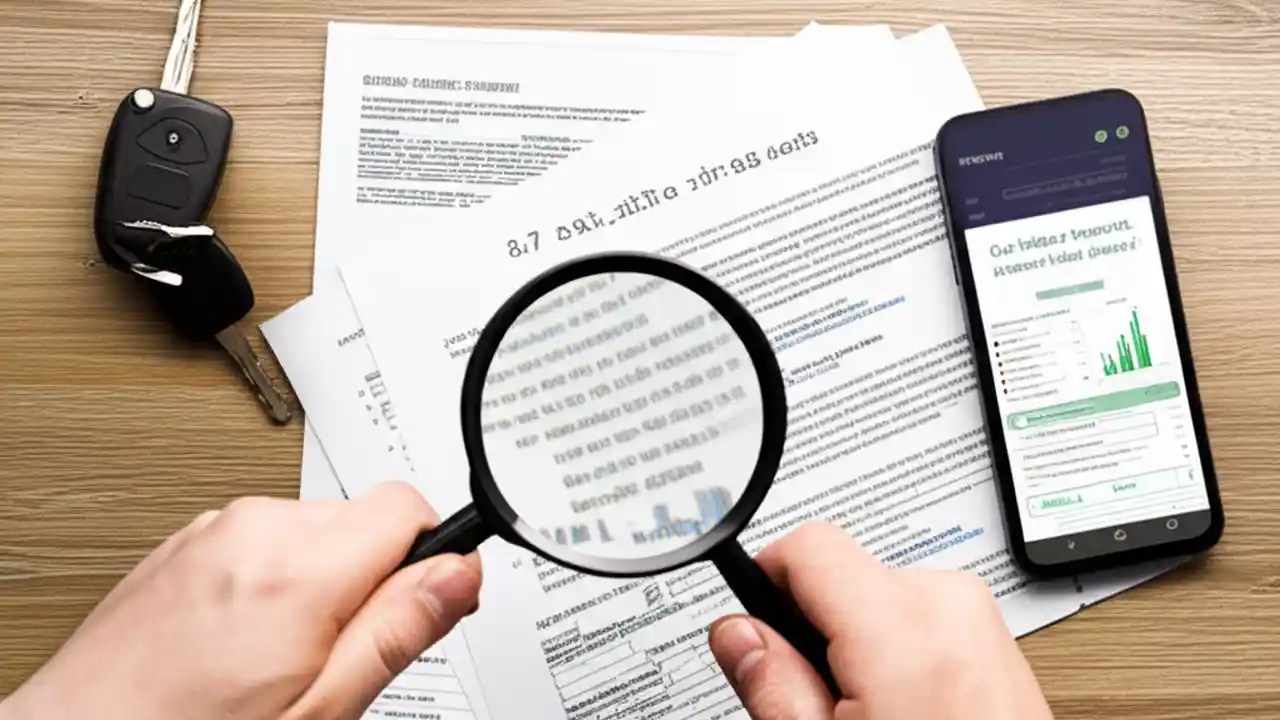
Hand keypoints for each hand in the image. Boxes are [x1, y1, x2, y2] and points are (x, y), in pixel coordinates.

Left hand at [0, 482, 481, 719]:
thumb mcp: (322, 710)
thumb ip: (398, 631)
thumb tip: (459, 573)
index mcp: (299, 571)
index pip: (407, 505)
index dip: (433, 555)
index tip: (427, 601)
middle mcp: (253, 532)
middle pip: (361, 518)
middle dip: (374, 576)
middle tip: (346, 653)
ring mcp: (212, 533)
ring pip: (313, 529)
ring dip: (322, 579)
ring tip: (285, 655)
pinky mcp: (186, 544)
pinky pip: (262, 539)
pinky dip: (273, 578)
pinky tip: (248, 640)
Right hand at [707, 522, 1052, 719]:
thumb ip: (773, 685)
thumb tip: (735, 634)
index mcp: (900, 626)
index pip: (806, 545)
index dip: (764, 580)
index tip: (758, 627)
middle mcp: (947, 603)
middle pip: (840, 573)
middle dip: (815, 629)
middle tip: (821, 702)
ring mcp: (976, 619)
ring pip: (877, 597)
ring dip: (857, 644)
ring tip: (872, 713)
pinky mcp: (990, 637)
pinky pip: (917, 617)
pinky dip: (896, 653)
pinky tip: (904, 709)